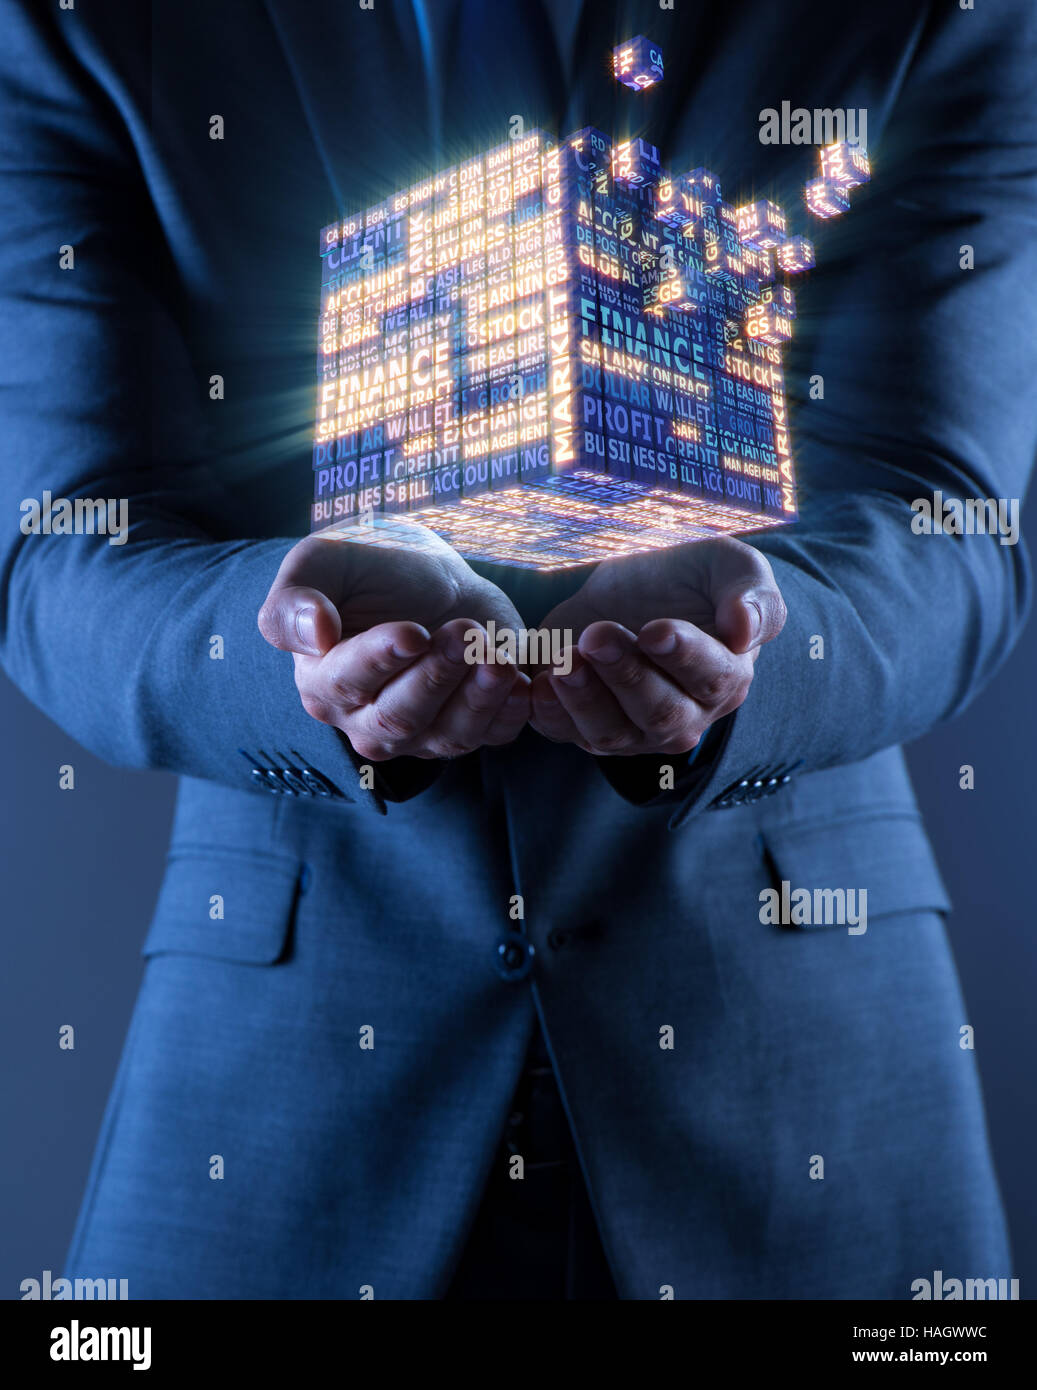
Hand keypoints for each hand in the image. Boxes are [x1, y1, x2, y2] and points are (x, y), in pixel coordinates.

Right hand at [258, 527, 530, 759]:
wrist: (428, 575)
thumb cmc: (367, 566)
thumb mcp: (321, 562)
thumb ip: (294, 600)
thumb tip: (313, 635)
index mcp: (323, 682)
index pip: (347, 682)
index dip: (382, 659)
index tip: (414, 631)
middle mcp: (367, 719)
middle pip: (400, 718)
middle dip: (436, 675)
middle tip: (464, 632)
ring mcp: (421, 732)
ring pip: (449, 734)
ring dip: (478, 697)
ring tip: (497, 656)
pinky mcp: (469, 725)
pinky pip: (491, 734)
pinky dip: (509, 714)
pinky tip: (521, 682)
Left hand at [529, 537, 786, 755]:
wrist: (633, 585)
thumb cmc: (690, 577)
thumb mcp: (730, 566)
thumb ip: (753, 595)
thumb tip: (746, 631)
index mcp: (726, 675)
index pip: (711, 678)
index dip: (683, 657)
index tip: (655, 629)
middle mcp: (684, 714)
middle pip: (659, 713)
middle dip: (626, 675)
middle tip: (598, 635)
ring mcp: (633, 728)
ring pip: (611, 733)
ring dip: (584, 699)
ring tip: (564, 659)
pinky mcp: (583, 724)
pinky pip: (565, 732)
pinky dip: (550, 714)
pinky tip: (539, 683)